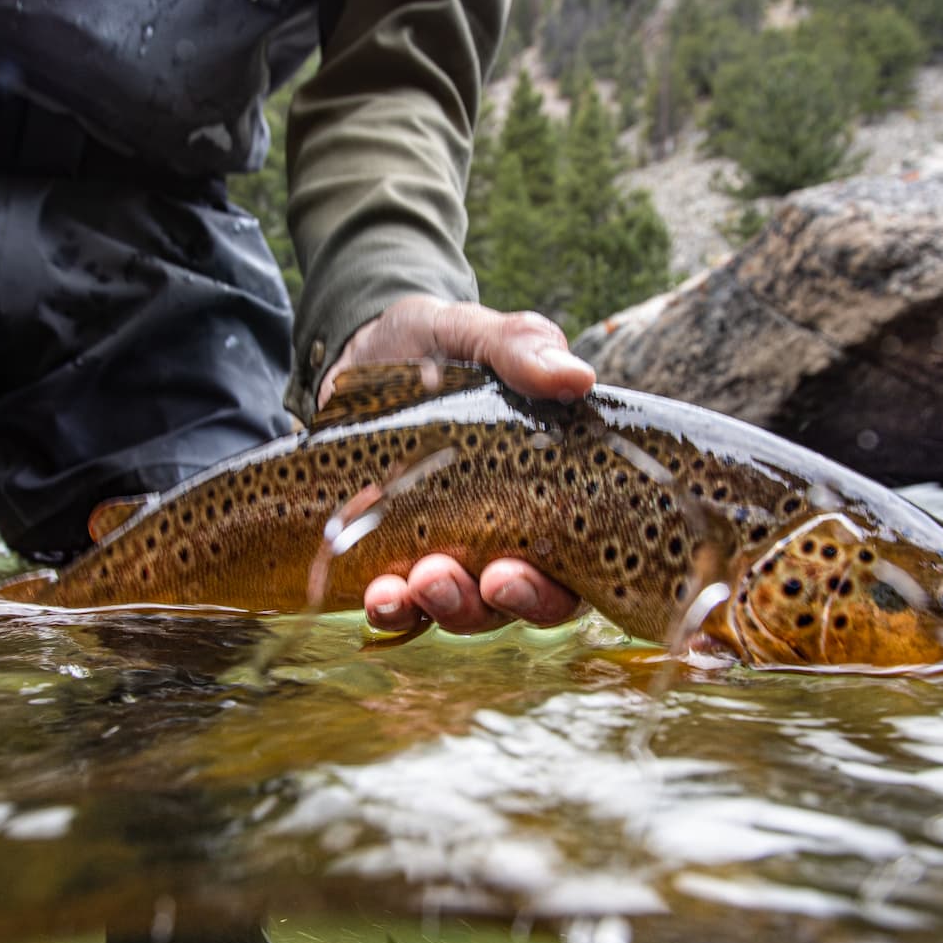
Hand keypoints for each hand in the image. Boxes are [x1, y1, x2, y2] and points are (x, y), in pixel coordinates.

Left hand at [321, 296, 594, 637]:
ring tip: (412, 584)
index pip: (577, 566)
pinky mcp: (399, 554)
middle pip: (521, 601)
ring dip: (442, 607)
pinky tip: (378, 595)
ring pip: (462, 609)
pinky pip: (405, 602)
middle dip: (497, 604)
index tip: (512, 573)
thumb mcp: (475, 333)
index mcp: (551, 489)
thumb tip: (578, 377)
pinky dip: (393, 607)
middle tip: (472, 581)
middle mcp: (510, 534)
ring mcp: (454, 550)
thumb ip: (522, 346)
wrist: (364, 349)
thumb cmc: (440, 346)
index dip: (553, 589)